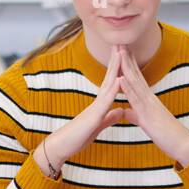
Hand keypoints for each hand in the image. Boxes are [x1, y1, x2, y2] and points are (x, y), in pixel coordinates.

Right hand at [39, 46, 127, 172]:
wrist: (63, 146)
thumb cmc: (78, 137)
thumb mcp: (99, 125)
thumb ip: (109, 117)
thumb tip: (120, 111)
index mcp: (100, 104)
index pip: (112, 81)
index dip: (118, 67)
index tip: (125, 53)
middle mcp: (98, 101)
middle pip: (110, 76)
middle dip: (116, 59)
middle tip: (122, 42)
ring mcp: (95, 107)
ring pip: (108, 84)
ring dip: (115, 68)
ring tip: (122, 52)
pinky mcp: (94, 116)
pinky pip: (105, 101)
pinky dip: (113, 90)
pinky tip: (120, 79)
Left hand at [116, 45, 188, 167]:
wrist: (181, 144)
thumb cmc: (166, 134)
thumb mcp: (145, 122)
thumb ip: (135, 115)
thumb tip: (124, 111)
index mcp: (147, 99)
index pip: (136, 77)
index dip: (128, 63)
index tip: (120, 50)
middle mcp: (149, 97)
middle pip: (135, 74)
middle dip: (126, 58)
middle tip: (118, 41)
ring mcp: (149, 104)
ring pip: (135, 82)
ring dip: (126, 67)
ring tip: (118, 52)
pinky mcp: (148, 114)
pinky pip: (136, 99)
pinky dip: (128, 88)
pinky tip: (120, 78)